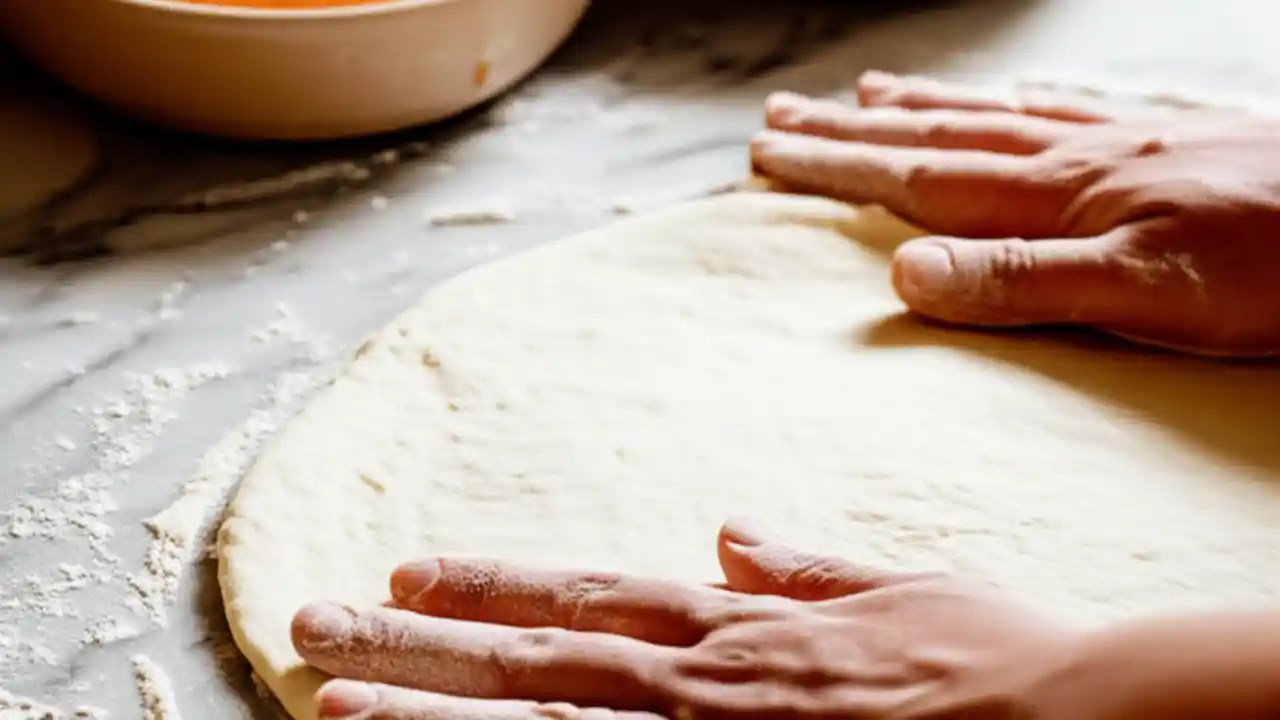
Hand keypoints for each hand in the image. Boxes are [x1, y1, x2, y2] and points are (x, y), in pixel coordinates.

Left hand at [291, 520, 1077, 719]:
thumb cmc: (988, 660)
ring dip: (431, 717)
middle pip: (529, 655)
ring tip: (333, 706)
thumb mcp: (895, 589)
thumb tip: (731, 533)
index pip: (583, 595)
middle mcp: (697, 683)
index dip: (489, 583)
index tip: (409, 571)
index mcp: (732, 628)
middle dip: (414, 644)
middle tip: (311, 626)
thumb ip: (800, 566)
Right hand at [751, 71, 1279, 355]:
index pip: (918, 179)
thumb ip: (1022, 281)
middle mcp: (1075, 157)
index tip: (768, 154)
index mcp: (1057, 195)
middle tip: (782, 121)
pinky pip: (1057, 114)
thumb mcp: (1143, 292)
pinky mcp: (1159, 144)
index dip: (837, 167)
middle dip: (851, 132)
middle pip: (938, 137)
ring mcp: (1116, 144)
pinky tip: (1000, 104)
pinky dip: (1007, 107)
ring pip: (990, 119)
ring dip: (917, 110)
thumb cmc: (1274, 266)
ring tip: (863, 95)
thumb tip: (906, 275)